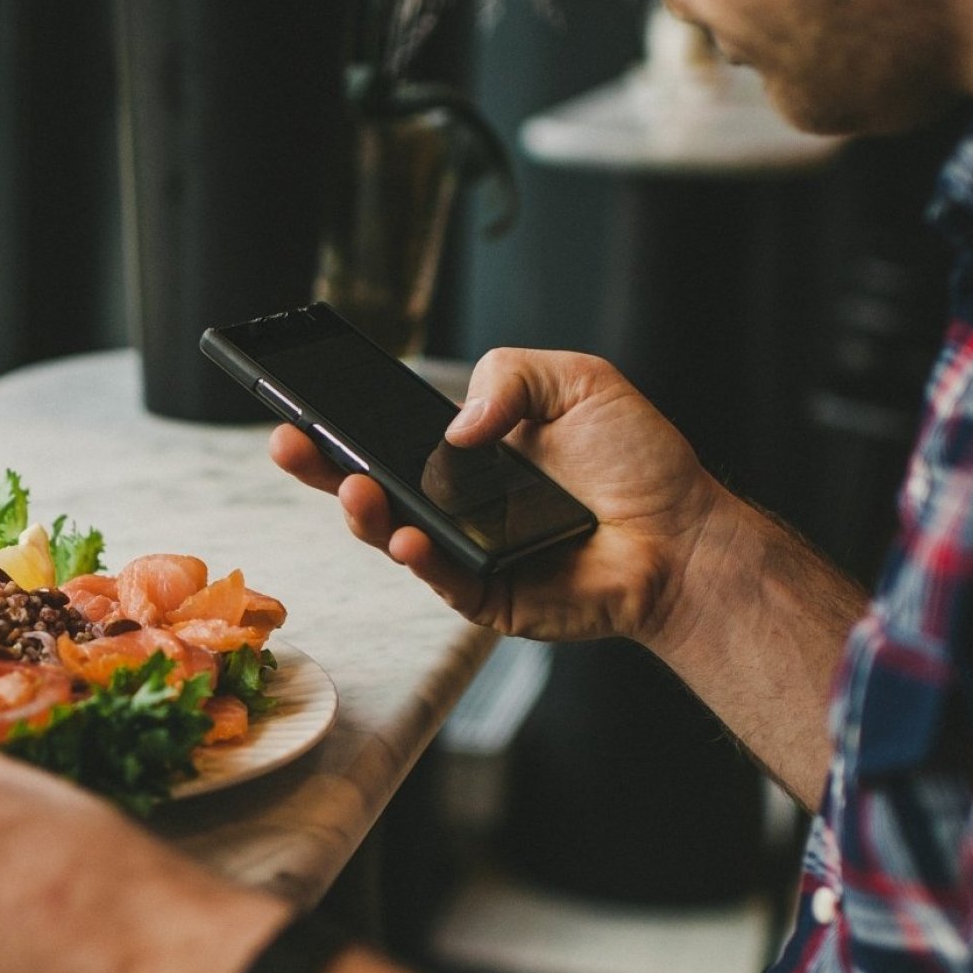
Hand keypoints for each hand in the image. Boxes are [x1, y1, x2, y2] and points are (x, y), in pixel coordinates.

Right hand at [270, 348, 728, 644]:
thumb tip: (455, 426)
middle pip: (368, 488)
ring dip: (365, 515)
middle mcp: (452, 504)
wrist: (685, 533)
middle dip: (321, 467)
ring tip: (358, 490)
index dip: (341, 423)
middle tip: (287, 442)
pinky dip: (421, 559)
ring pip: (393, 536)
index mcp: (463, 454)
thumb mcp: (577, 381)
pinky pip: (441, 580)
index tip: (301, 403)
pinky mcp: (487, 597)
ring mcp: (464, 553)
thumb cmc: (637, 461)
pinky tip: (409, 538)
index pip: (387, 437)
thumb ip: (511, 376)